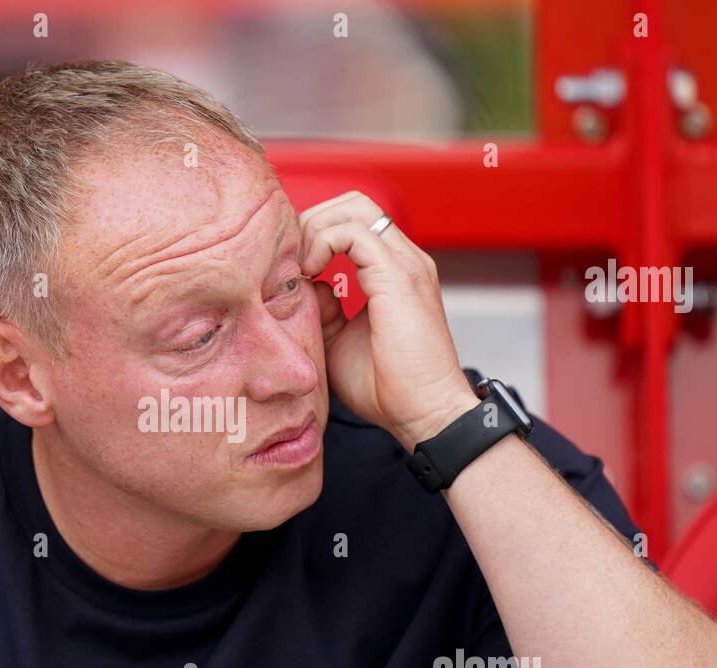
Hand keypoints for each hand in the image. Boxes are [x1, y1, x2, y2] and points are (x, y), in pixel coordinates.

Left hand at [299, 191, 476, 449]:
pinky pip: (354, 232)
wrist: (424, 414)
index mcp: (394, 271)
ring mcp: (406, 263)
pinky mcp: (400, 276)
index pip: (352, 221)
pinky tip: (312, 274)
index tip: (292, 269)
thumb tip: (305, 285)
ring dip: (315, 230)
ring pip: (353, 208)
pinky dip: (323, 242)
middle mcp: (405, 259)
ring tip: (302, 269)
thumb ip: (324, 308)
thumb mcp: (339, 341)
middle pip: (352, 203)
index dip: (314, 233)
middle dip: (311, 222)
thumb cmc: (387, 388)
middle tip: (292, 262)